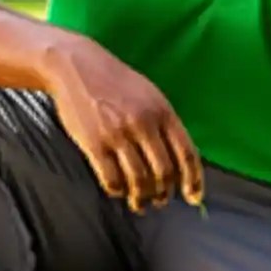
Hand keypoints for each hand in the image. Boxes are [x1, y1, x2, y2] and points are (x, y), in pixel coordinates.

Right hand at [39, 34, 203, 212]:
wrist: (77, 67)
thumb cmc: (118, 84)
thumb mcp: (151, 96)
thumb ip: (166, 125)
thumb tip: (181, 162)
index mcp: (164, 112)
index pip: (187, 154)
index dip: (193, 180)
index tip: (193, 198)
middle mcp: (144, 124)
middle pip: (164, 172)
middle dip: (164, 193)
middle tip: (160, 201)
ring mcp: (118, 134)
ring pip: (139, 180)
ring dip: (141, 198)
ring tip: (140, 204)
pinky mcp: (94, 143)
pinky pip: (111, 178)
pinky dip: (117, 191)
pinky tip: (118, 191)